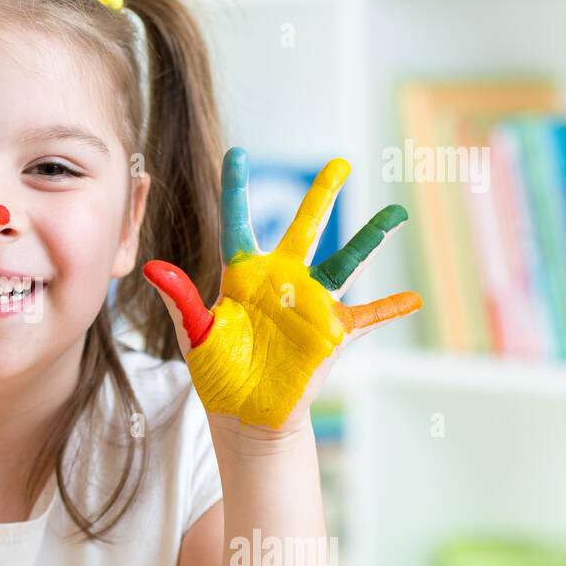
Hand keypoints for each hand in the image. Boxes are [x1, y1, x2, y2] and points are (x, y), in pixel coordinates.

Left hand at [143, 147, 420, 432]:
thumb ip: (180, 299)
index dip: (237, 190)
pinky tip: (415, 298)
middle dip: (322, 196)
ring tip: (397, 214)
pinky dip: (391, 309)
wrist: (242, 412)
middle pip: (305, 229)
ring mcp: (310, 304)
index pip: (238, 224)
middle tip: (340, 163)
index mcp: (242, 275)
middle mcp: (281, 281)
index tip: (238, 154)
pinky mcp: (331, 333)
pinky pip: (367, 318)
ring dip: (371, 239)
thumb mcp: (195, 333)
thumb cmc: (216, 371)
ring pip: (345, 263)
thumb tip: (149, 267)